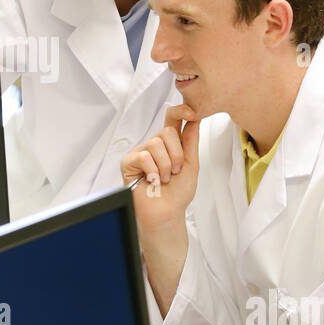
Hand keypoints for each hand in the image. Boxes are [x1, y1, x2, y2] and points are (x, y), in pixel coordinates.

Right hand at [121, 105, 199, 234]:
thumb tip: (194, 117)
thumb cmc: (178, 193)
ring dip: (165, 166)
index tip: (192, 112)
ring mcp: (140, 152)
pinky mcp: (128, 162)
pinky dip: (153, 171)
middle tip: (174, 171)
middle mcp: (154, 144)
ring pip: (155, 144)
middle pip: (167, 131)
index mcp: (170, 143)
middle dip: (176, 154)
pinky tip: (152, 181)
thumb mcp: (191, 164)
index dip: (181, 110)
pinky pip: (143, 156)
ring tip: (163, 179)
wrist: (166, 214)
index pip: (173, 118)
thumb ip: (191, 141)